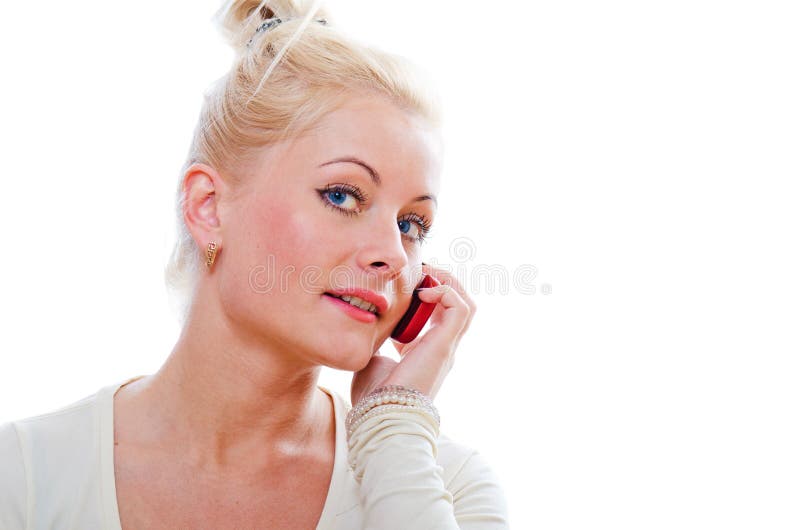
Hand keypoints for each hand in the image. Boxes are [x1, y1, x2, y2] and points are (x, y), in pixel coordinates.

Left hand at [350, 263, 476, 405]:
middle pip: (459, 306)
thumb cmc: (375, 396)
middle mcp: (442, 348)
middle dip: (444, 283)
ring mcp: (446, 347)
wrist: (381, 414)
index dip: (430, 294)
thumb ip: (377, 343)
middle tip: (421, 272)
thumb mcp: (373, 360)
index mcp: (427, 352)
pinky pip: (461, 308)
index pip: (441, 316)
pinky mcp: (445, 345)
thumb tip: (370, 328)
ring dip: (449, 284)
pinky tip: (423, 293)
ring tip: (427, 276)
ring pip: (467, 305)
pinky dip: (446, 293)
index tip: (409, 284)